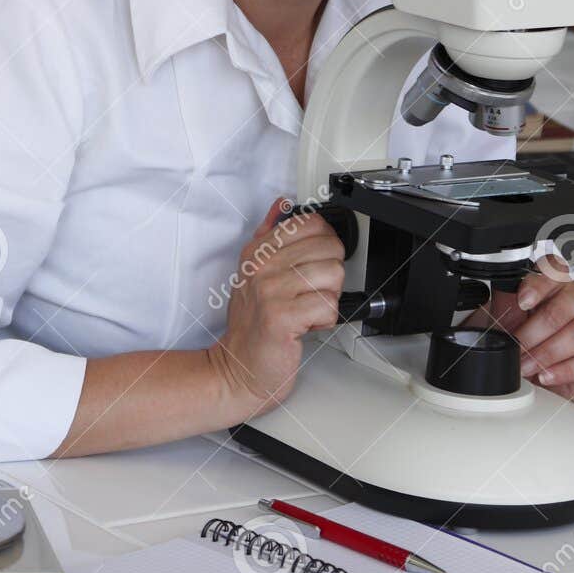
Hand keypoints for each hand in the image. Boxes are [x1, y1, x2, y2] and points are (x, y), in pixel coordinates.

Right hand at [209, 198, 344, 417]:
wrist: (240, 367)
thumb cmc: (252, 324)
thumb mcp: (253, 272)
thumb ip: (268, 235)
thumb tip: (282, 205)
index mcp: (258, 251)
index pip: (311, 223)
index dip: (325, 245)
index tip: (314, 265)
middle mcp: (262, 266)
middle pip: (330, 249)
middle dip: (330, 276)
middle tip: (310, 293)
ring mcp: (270, 291)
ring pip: (333, 276)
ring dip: (328, 300)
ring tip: (307, 309)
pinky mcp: (281, 318)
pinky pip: (328, 306)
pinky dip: (325, 321)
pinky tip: (307, 325)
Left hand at [479, 254, 573, 399]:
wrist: (537, 361)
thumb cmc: (525, 333)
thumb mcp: (509, 316)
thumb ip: (507, 303)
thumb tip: (506, 297)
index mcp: (556, 282)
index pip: (553, 270)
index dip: (538, 285)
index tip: (522, 301)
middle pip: (562, 310)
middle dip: (534, 333)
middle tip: (518, 347)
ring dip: (547, 354)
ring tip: (527, 365)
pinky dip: (564, 371)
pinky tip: (547, 374)